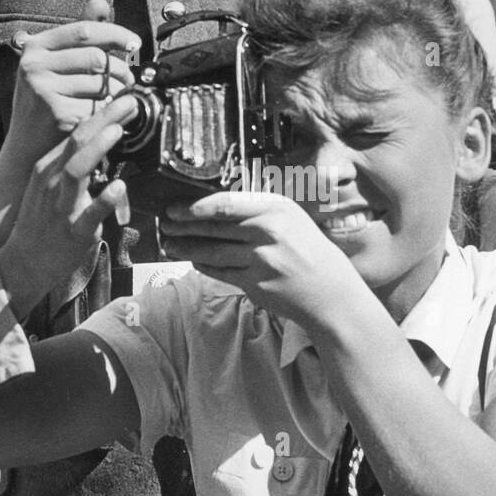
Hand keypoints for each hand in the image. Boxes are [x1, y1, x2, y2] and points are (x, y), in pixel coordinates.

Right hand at [0, 96, 137, 309]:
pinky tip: (119, 186)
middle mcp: (51, 181)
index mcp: (47, 167)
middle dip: (104, 117)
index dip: (101, 113)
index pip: (74, 132)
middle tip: (129, 100)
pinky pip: (90, 213)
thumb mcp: (49, 184)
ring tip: (118, 129)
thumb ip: (71, 163)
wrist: (21, 262)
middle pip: (76, 141)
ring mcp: (61, 206)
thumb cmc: (41, 220)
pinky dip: (105, 199)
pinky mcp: (74, 231)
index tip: (124, 99)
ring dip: (98, 147)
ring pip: (77, 170)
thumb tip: (100, 140)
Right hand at [6, 17, 137, 165]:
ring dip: (119, 92)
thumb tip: (100, 1)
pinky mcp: (57, 113)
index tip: (134, 43)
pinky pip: (99, 106)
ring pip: (102, 83)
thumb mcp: (54, 63)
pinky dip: (111, 111)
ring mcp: (44, 90)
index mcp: (35, 47)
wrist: (27, 146)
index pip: (84, 30)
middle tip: (128, 79)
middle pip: (97, 58)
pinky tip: (109, 114)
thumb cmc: (45, 101)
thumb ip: (79, 35)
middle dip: (120, 69)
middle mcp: (35, 65)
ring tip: (118, 97)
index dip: (115, 34)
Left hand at [160, 192, 366, 329]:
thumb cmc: (309, 251)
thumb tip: (213, 205)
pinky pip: (220, 272)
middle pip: (213, 227)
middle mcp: (268, 232)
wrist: (330, 292)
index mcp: (276, 208)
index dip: (194, 206)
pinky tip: (193, 260)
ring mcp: (260, 261)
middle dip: (182, 226)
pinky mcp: (254, 285)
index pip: (225, 204)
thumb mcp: (290, 219)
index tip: (175, 207)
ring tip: (169, 244)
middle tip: (164, 224)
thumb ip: (257, 211)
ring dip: (185, 248)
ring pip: (211, 252)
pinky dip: (203, 266)